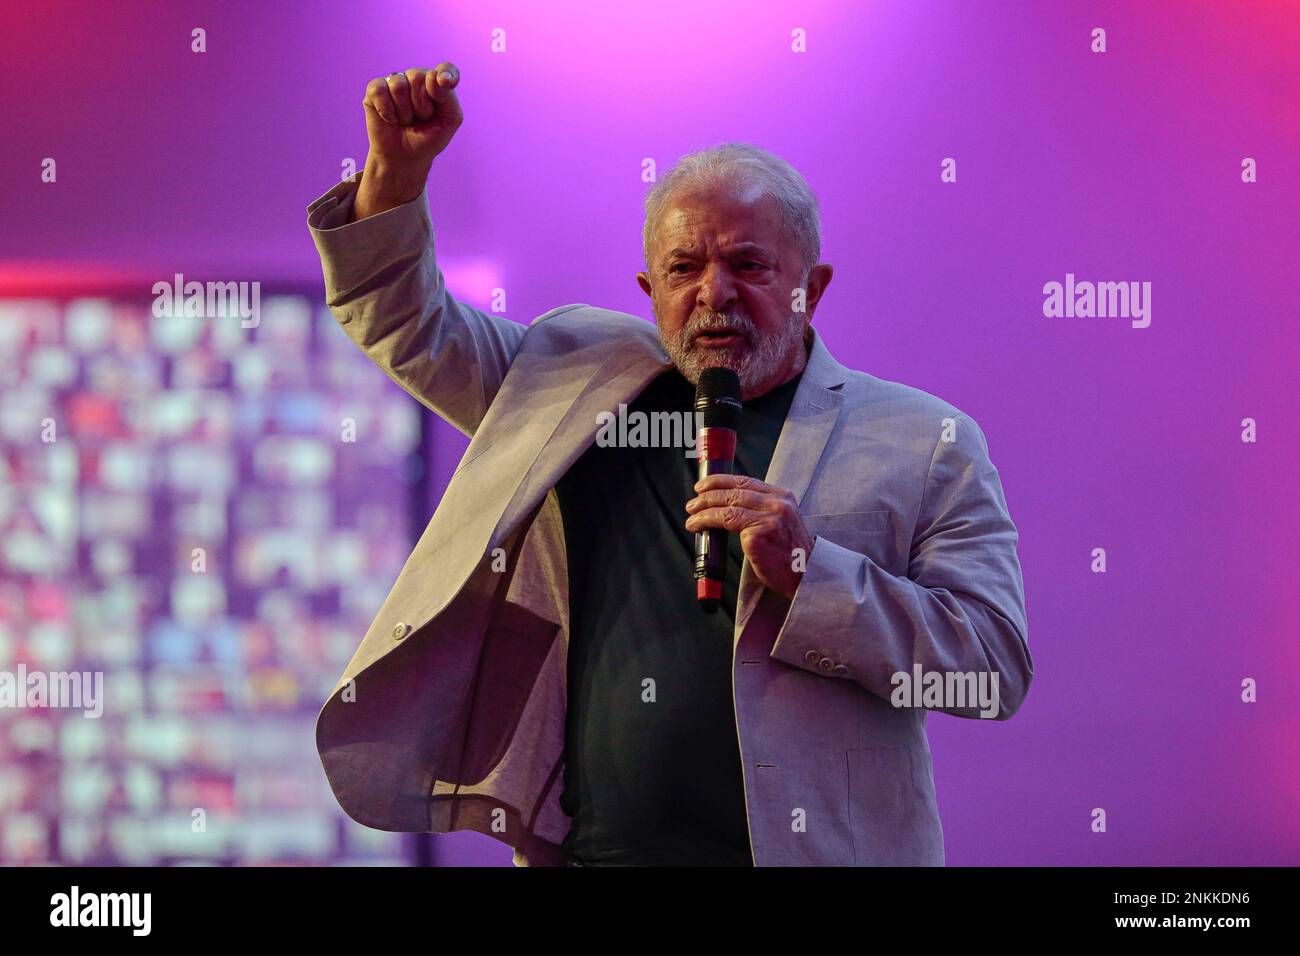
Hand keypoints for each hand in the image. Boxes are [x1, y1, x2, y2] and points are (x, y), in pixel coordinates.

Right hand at [354, 63, 462, 219]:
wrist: (404, 157)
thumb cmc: (427, 139)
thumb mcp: (448, 123)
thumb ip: (449, 99)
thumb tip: (434, 77)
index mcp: (438, 85)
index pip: (447, 70)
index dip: (447, 73)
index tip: (446, 82)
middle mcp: (417, 79)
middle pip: (418, 76)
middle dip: (421, 105)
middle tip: (419, 119)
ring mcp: (395, 82)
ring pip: (398, 85)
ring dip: (404, 111)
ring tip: (405, 120)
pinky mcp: (375, 89)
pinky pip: (379, 90)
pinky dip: (387, 111)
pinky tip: (391, 119)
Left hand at [685, 474, 814, 599]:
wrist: (807, 575)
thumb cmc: (791, 555)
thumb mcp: (781, 522)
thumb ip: (761, 510)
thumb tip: (729, 506)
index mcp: (783, 497)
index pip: (746, 481)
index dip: (721, 481)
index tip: (704, 485)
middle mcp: (777, 503)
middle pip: (734, 491)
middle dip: (708, 495)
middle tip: (693, 502)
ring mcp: (769, 518)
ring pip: (727, 505)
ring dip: (704, 509)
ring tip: (691, 515)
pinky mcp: (759, 534)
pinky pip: (726, 522)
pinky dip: (707, 521)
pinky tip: (698, 526)